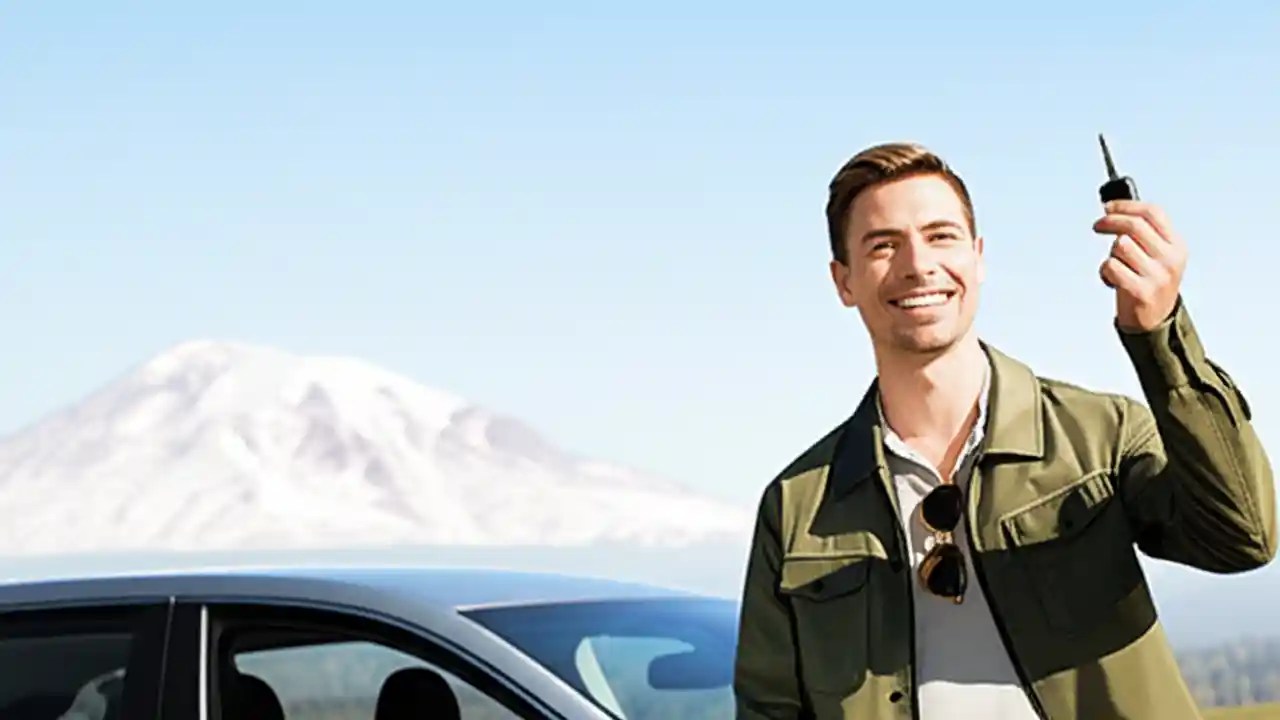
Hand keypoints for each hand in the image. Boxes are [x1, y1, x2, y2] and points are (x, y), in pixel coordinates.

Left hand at [1093, 200, 1187, 331]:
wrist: (1155, 320)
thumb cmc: (1149, 282)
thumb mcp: (1158, 255)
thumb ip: (1145, 234)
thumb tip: (1114, 210)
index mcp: (1177, 245)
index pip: (1153, 213)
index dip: (1127, 206)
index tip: (1108, 207)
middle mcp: (1170, 259)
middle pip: (1134, 226)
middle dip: (1110, 221)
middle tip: (1098, 225)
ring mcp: (1157, 276)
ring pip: (1121, 245)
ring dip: (1111, 253)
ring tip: (1117, 264)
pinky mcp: (1141, 291)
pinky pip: (1111, 266)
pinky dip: (1104, 271)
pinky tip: (1111, 279)